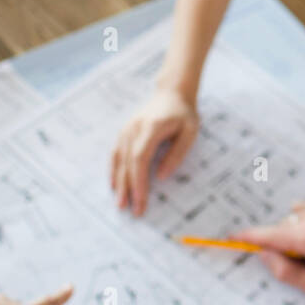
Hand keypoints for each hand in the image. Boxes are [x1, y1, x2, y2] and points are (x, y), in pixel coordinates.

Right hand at [110, 87, 199, 215]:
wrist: (171, 94)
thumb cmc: (184, 114)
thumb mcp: (190, 132)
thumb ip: (176, 154)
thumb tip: (162, 176)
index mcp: (151, 128)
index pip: (140, 159)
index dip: (139, 182)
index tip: (141, 201)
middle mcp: (134, 129)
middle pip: (127, 163)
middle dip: (128, 188)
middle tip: (131, 210)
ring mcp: (126, 130)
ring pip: (119, 160)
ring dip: (119, 183)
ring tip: (120, 203)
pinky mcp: (124, 132)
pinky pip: (116, 154)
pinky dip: (114, 171)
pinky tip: (115, 185)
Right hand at [234, 203, 304, 302]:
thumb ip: (284, 270)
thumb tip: (264, 255)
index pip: (270, 235)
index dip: (248, 237)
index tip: (231, 238)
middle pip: (280, 229)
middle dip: (278, 246)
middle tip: (296, 266)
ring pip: (292, 223)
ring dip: (292, 238)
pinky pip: (304, 216)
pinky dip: (302, 228)